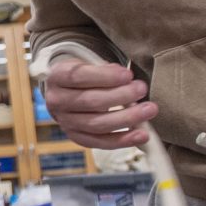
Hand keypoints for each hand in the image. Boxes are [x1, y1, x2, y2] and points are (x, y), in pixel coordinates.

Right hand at [42, 59, 156, 149]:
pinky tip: (141, 135)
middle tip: (142, 90)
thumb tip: (126, 79)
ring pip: (97, 124)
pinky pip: (100, 142)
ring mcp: (65, 122)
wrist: (66, 91)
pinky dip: (123, 140)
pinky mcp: (77, 137)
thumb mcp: (88, 62)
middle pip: (90, 101)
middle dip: (120, 96)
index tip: (128, 75)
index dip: (105, 77)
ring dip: (126, 118)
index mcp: (58, 77)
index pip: (79, 77)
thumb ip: (105, 68)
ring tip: (148, 110)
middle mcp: (57, 101)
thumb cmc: (84, 74)